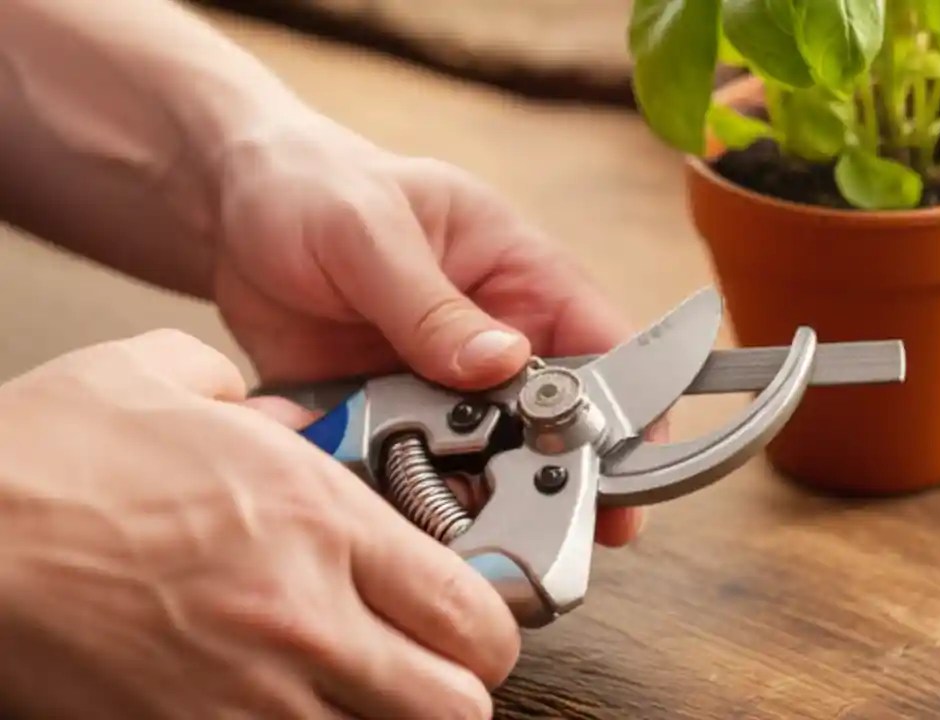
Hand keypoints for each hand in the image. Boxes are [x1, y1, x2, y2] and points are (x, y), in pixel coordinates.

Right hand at [0, 331, 517, 718]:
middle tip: (431, 671)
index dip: (490, 627)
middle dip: (457, 692)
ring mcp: (249, 695)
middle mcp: (304, 617)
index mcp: (321, 522)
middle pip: (456, 705)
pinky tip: (284, 709)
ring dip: (385, 719)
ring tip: (361, 694)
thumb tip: (291, 419)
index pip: (474, 610)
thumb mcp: (168, 378)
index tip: (473, 623)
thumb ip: (259, 398)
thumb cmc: (47, 458)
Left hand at [212, 109, 644, 546]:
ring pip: (489, 463)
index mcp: (522, 276)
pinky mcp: (391, 421)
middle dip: (552, 482)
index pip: (605, 348)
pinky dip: (405, 505)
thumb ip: (431, 303)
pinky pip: (415, 475)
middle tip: (538, 530)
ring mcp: (445, 388)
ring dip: (474, 501)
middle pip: (556, 426)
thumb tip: (502, 363)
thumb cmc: (314, 188)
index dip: (629, 414)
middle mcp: (497, 340)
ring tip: (454, 537)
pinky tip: (388, 523)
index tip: (624, 475)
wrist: (228, 213)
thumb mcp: (370, 232)